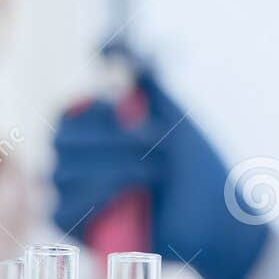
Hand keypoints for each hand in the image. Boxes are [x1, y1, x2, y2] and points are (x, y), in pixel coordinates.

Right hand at [51, 54, 270, 278]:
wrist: (218, 220)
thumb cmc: (197, 170)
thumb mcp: (174, 117)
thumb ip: (146, 82)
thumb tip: (117, 47)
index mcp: (94, 138)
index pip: (65, 115)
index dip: (91, 109)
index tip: (127, 111)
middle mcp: (78, 166)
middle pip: (61, 140)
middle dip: (111, 138)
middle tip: (155, 145)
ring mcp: (76, 198)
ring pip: (63, 172)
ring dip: (115, 165)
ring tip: (157, 172)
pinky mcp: (80, 231)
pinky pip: (64, 210)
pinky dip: (98, 196)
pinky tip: (131, 194)